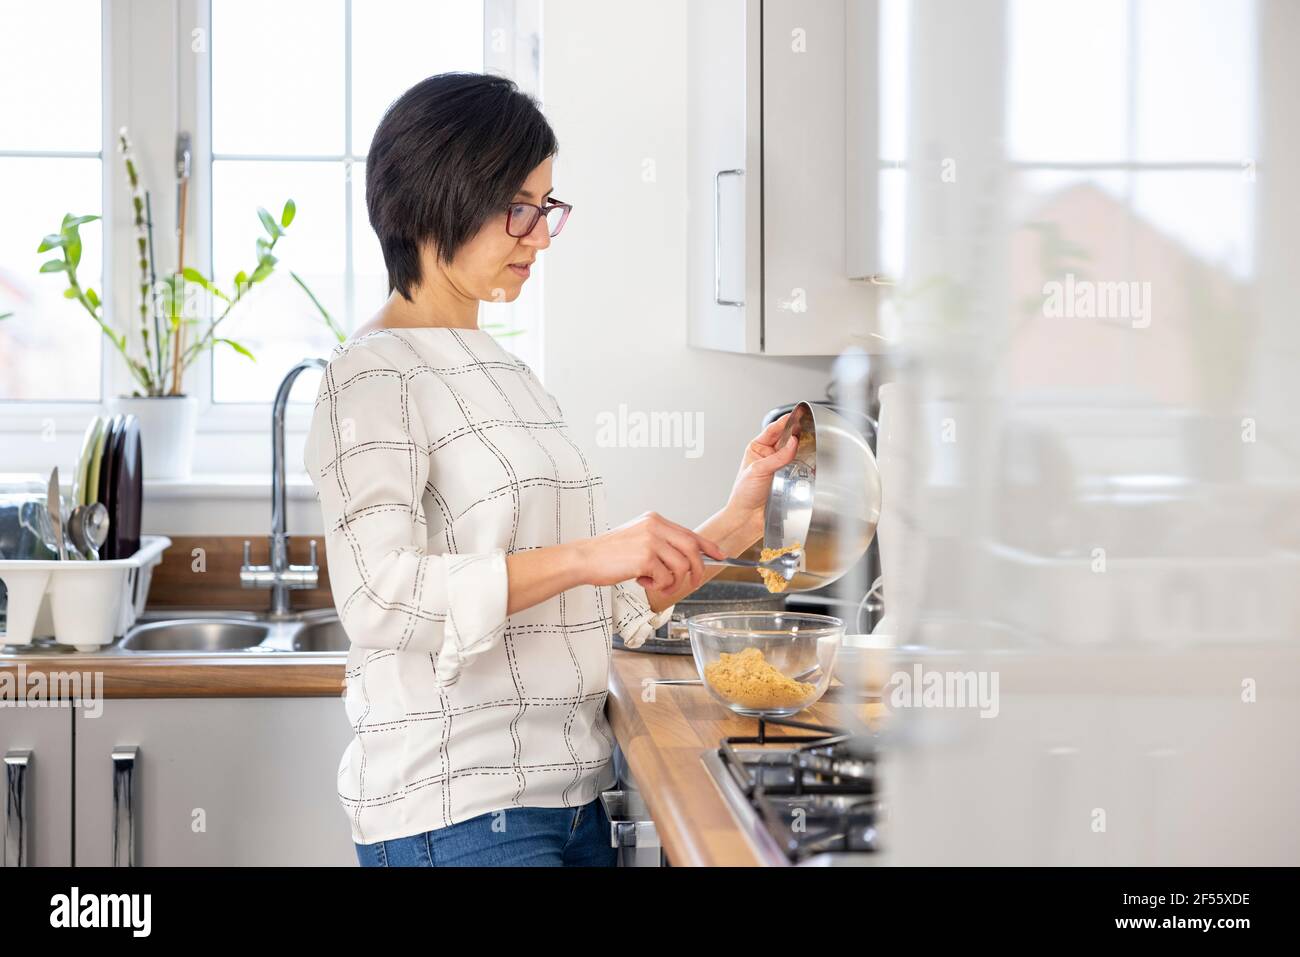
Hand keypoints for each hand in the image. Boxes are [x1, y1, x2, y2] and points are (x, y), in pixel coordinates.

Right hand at [577, 512, 725, 593]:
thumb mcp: (637, 538)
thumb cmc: (609, 553)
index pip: (689, 532)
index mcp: (655, 520)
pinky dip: (657, 586)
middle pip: (692, 549)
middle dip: (697, 570)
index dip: (708, 546)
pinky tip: (642, 582)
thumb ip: (660, 543)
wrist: (585, 558)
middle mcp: (655, 527)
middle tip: (693, 583)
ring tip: (656, 584)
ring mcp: (650, 541)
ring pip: (681, 567)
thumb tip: (685, 559)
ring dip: (673, 582)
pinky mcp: (645, 558)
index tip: (720, 555)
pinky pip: (665, 578)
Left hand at [726, 413, 798, 535]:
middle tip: (806, 431)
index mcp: (757, 449)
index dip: (785, 422)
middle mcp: (769, 457)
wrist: (747, 519)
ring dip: (801, 451)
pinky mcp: (788, 480)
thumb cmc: (744, 495)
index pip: (773, 430)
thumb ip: (777, 457)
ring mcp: (779, 468)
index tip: (796, 415)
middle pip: (786, 440)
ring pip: (794, 454)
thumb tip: (793, 443)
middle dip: (796, 435)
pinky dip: (804, 466)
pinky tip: (808, 464)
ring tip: (808, 447)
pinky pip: (799, 469)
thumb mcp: (758, 471)